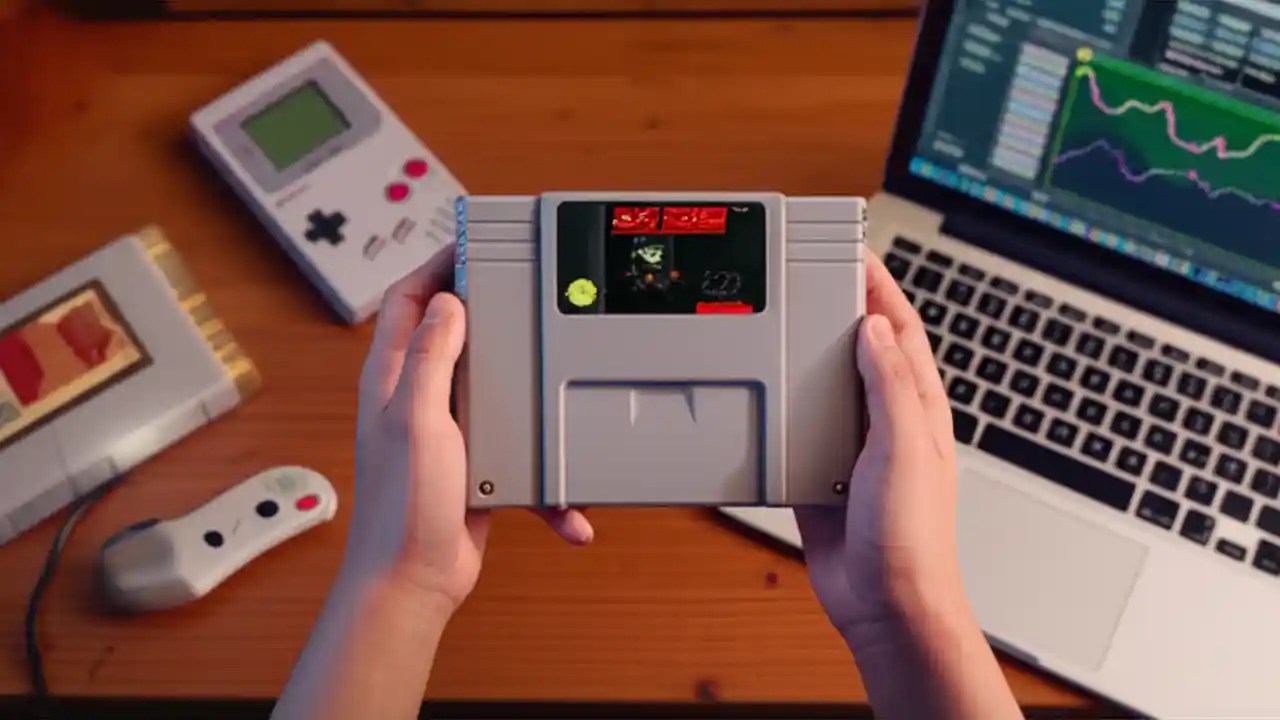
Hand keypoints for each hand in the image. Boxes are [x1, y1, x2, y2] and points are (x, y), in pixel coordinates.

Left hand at [344, 251, 593, 612]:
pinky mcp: (472, 461)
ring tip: (550, 357)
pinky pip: (511, 441)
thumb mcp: (417, 418)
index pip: (408, 300)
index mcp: (392, 378)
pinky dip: (537, 459)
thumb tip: (449, 303)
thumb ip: (431, 358)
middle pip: (452, 331)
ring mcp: (445, 428)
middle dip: (487, 306)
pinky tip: (559, 485)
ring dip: (519, 379)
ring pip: (488, 381)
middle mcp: (415, 396)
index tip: (471, 240)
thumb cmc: (403, 507)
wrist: (415, 578)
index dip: (436, 264)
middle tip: (522, 284)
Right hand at [795, 250, 965, 635]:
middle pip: (860, 349)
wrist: (885, 603)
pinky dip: (780, 410)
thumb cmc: (912, 536)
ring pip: (825, 386)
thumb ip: (890, 384)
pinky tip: (762, 396)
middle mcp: (886, 420)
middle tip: (806, 277)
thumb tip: (872, 327)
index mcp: (918, 405)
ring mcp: (852, 447)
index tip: (854, 251)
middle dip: (838, 309)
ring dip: (805, 357)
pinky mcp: (820, 473)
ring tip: (779, 324)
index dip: (879, 286)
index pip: (900, 328)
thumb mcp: (904, 445)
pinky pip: (797, 429)